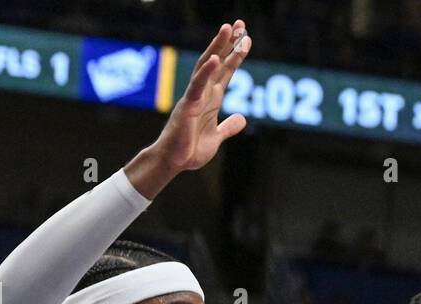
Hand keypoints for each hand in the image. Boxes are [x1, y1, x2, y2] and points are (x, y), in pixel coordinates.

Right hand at [152, 22, 251, 175]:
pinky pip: (198, 86)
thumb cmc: (190, 150)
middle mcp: (203, 93)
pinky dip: (206, 72)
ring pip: (207, 67)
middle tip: (240, 24)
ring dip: (217, 47)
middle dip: (229, 43)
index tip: (246, 37)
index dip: (235, 54)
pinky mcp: (187, 106)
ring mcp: (194, 97)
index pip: (226, 71)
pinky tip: (215, 59)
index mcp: (211, 99)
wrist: (174, 162)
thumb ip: (228, 127)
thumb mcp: (217, 137)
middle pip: (217, 62)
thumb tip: (242, 119)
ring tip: (228, 29)